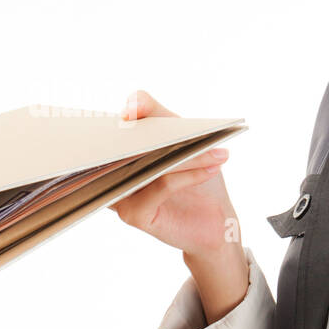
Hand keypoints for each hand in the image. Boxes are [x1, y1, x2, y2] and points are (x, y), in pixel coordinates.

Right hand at [108, 90, 249, 321]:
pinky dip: (188, 176)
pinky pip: (160, 185)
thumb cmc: (194, 176)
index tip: (134, 110)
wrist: (212, 222)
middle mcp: (111, 171)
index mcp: (120, 149)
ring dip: (187, 158)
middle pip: (134, 143)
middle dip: (167, 135)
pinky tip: (211, 171)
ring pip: (149, 164)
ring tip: (217, 153)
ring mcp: (118, 192)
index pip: (118, 119)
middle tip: (195, 130)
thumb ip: (157, 114)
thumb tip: (130, 106)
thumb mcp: (182, 137)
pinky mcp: (132, 213)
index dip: (130, 109)